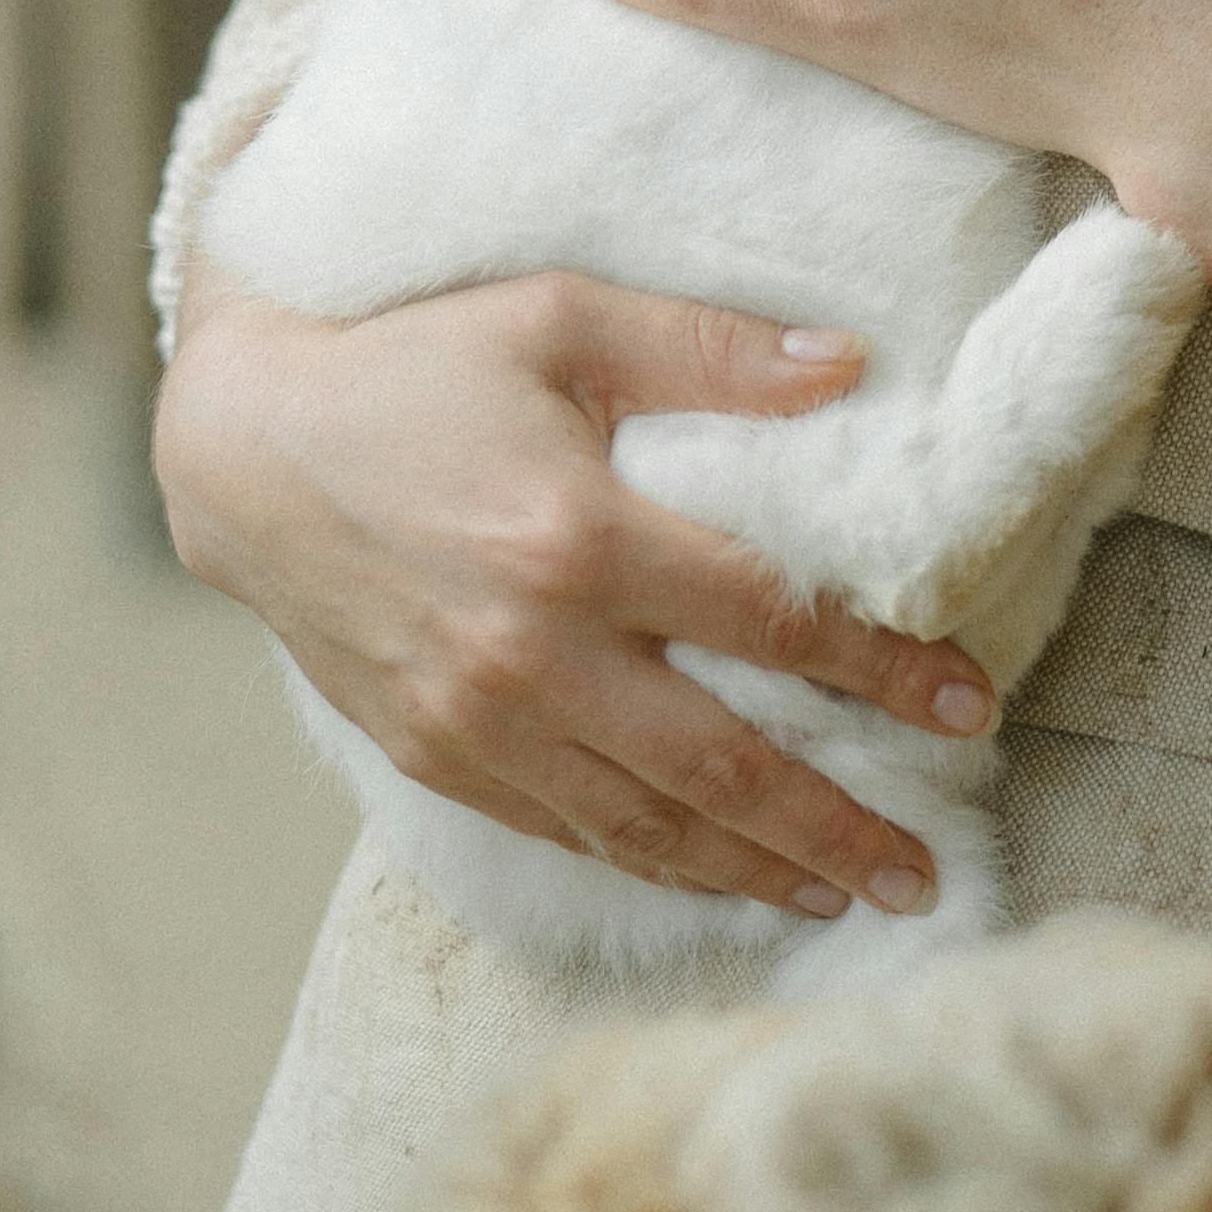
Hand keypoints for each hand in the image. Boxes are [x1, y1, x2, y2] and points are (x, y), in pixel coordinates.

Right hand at [155, 266, 994, 919]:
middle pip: (723, 767)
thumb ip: (708, 349)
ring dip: (758, 870)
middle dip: (839, 827)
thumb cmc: (410, 366)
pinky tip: (719, 879)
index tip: (969, 704)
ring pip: (648, 825)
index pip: (771, 623)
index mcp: (579, 537)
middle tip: (927, 872)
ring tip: (848, 894)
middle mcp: (535, 650)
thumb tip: (848, 364)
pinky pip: (569, 830)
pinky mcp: (437, 755)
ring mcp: (480, 719)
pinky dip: (655, 865)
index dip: (883, 670)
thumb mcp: (558, 317)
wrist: (242, 454)